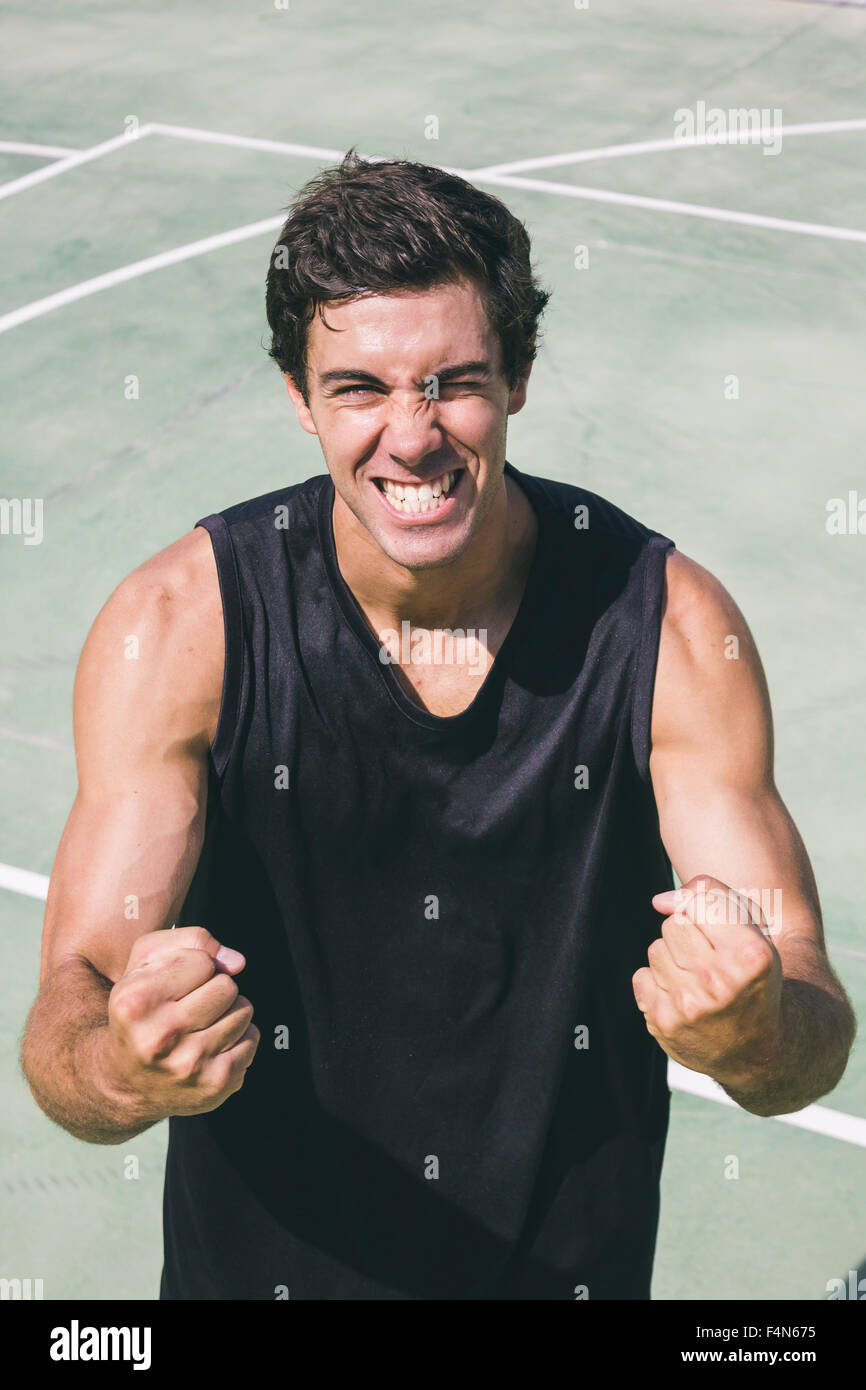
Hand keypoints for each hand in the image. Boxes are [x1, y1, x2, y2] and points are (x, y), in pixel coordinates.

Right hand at [101, 926, 259, 1120]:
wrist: (125, 1079)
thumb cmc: (140, 1010)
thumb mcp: (145, 963)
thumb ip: (191, 940)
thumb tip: (237, 963)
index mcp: (136, 1002)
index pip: (203, 962)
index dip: (194, 967)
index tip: (175, 984)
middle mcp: (161, 1037)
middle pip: (227, 987)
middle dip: (214, 988)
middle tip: (189, 1006)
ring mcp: (190, 1065)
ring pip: (243, 1011)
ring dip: (228, 1012)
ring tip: (199, 1025)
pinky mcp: (216, 1084)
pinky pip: (252, 1039)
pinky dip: (237, 1037)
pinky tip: (209, 1046)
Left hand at [632, 874, 783, 1084]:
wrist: (758, 1050)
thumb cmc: (753, 979)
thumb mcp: (755, 932)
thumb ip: (713, 896)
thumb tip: (660, 901)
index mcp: (750, 955)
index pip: (699, 901)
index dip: (706, 910)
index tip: (719, 929)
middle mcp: (718, 982)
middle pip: (673, 924)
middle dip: (688, 933)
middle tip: (710, 958)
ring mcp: (688, 1006)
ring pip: (656, 949)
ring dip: (673, 959)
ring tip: (698, 979)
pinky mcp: (664, 1023)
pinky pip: (642, 977)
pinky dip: (659, 983)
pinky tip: (684, 997)